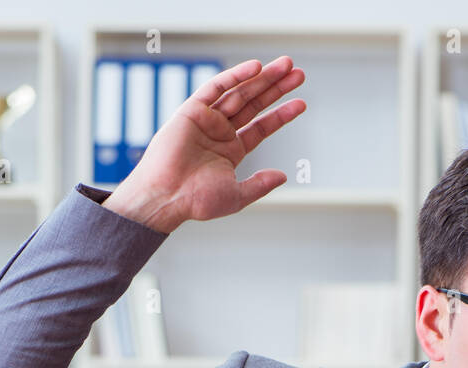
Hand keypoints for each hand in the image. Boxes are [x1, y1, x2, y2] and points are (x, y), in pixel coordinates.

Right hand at [103, 56, 305, 232]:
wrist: (166, 198)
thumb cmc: (196, 201)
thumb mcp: (236, 195)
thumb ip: (260, 184)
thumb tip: (284, 176)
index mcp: (230, 150)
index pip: (261, 127)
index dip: (281, 115)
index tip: (301, 104)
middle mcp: (220, 132)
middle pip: (254, 104)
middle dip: (276, 88)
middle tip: (299, 74)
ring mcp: (207, 119)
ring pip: (240, 92)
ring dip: (263, 78)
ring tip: (287, 65)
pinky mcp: (192, 110)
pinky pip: (216, 87)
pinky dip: (236, 76)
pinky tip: (257, 67)